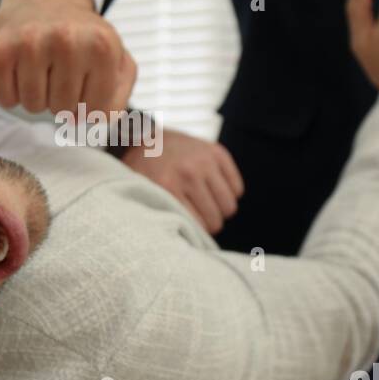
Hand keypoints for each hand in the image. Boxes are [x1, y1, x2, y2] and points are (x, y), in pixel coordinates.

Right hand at [0, 0, 136, 115]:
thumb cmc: (82, 37)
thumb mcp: (118, 59)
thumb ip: (117, 98)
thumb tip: (84, 121)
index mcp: (102, 46)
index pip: (96, 111)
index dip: (88, 104)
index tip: (84, 82)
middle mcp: (67, 41)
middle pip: (63, 110)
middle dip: (61, 99)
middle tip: (59, 71)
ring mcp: (30, 43)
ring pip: (33, 106)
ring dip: (36, 97)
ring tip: (41, 69)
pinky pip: (5, 99)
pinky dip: (11, 93)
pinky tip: (20, 70)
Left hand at [121, 128, 243, 234]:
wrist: (146, 136)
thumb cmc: (143, 171)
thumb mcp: (141, 193)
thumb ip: (159, 214)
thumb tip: (182, 243)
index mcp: (168, 186)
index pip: (197, 225)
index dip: (196, 234)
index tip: (192, 233)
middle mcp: (189, 173)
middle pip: (216, 218)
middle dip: (210, 225)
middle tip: (201, 221)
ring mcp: (205, 161)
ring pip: (229, 205)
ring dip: (221, 211)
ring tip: (208, 207)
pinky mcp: (218, 152)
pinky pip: (237, 187)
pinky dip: (229, 193)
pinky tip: (214, 192)